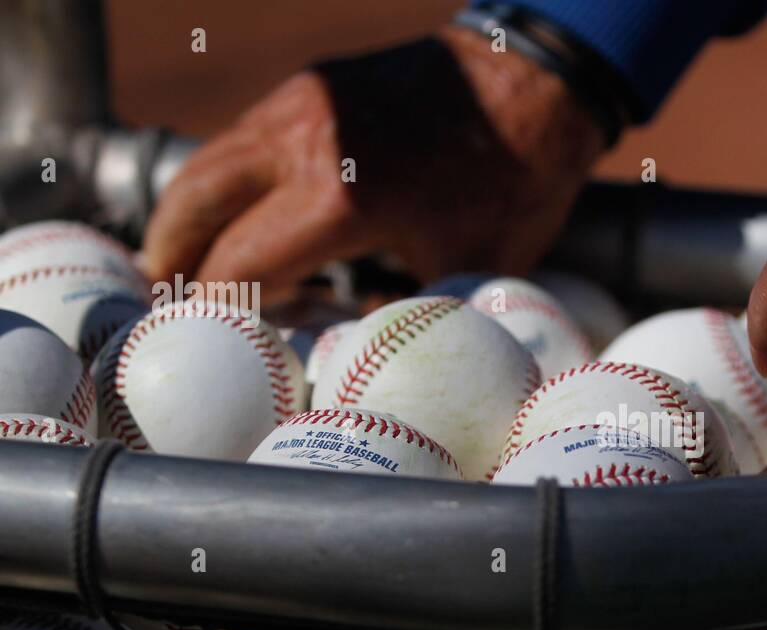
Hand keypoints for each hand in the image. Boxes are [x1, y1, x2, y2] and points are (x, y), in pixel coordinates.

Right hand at [140, 26, 605, 309]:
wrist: (534, 82)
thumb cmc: (516, 182)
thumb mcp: (472, 268)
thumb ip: (406, 312)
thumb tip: (352, 346)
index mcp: (340, 198)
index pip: (239, 267)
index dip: (217, 311)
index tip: (211, 342)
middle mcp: (301, 143)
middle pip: (192, 204)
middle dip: (171, 258)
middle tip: (167, 299)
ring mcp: (297, 103)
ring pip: (208, 162)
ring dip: (189, 215)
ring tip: (190, 263)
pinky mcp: (309, 84)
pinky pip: (242, 138)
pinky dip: (227, 181)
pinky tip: (245, 216)